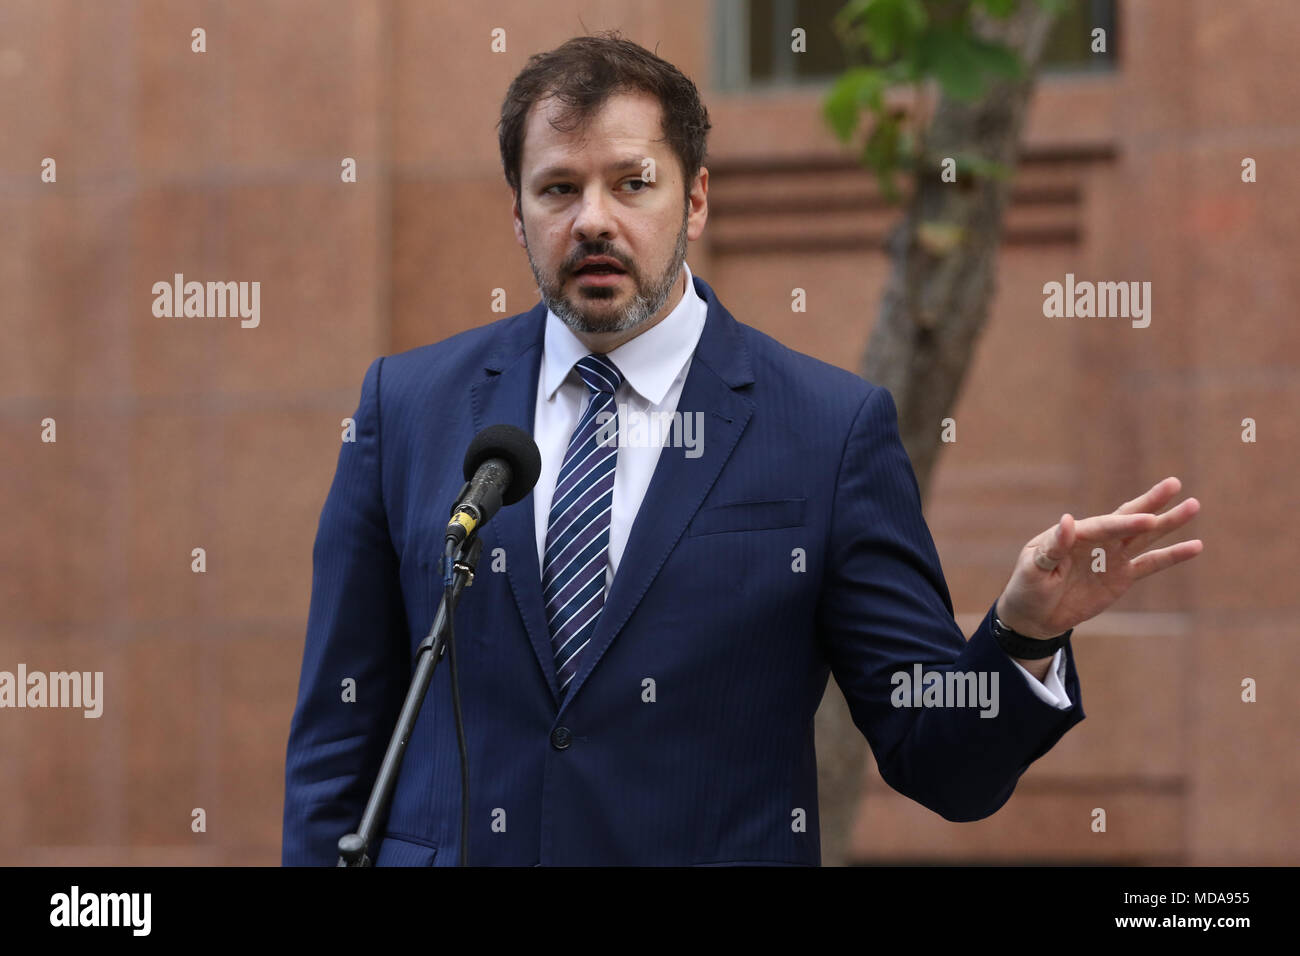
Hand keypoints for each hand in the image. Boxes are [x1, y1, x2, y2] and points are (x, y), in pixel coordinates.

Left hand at [996, 476, 1202, 639]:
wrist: (1034, 616)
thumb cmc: (1027, 588)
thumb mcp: (1033, 568)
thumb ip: (1052, 547)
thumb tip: (1067, 520)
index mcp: (1073, 534)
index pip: (1103, 526)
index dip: (1125, 523)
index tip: (1148, 519)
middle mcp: (1097, 541)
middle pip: (1127, 518)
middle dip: (1150, 502)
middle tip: (1174, 484)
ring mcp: (1112, 557)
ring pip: (1145, 537)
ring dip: (1169, 523)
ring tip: (1193, 505)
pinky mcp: (1122, 576)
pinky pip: (1151, 564)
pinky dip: (1172, 556)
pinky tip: (1195, 546)